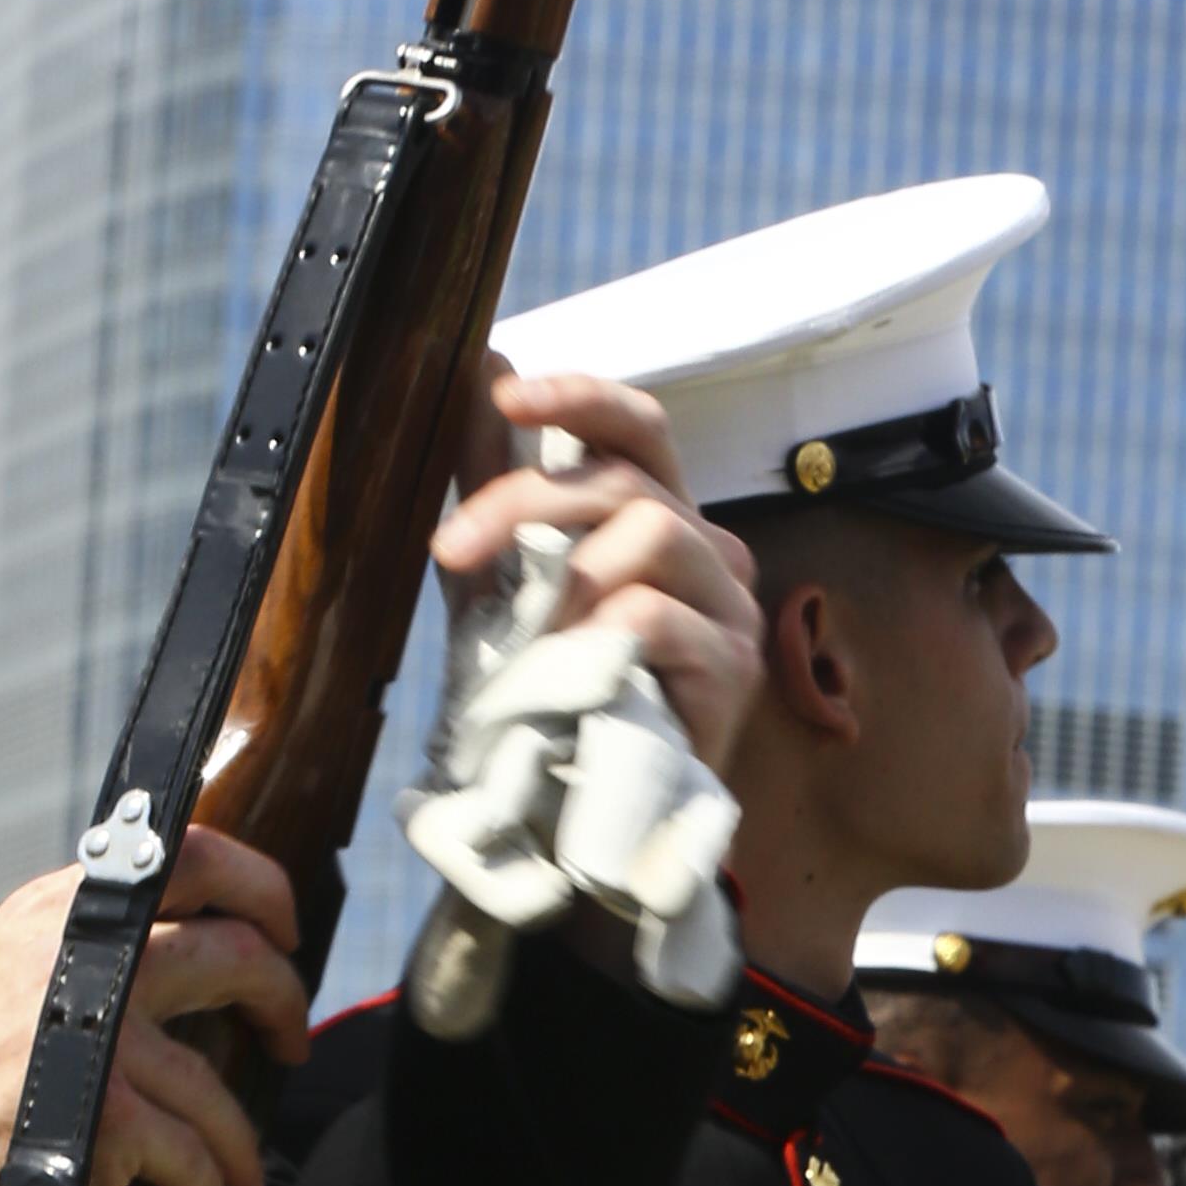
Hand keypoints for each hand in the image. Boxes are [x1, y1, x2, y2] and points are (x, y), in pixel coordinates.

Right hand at [0, 827, 304, 1185]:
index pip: (195, 855)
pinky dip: (201, 1184)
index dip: (262, 888)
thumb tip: (166, 959)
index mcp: (70, 908)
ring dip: (239, 1135)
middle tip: (290, 1039)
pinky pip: (186, 1154)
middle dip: (282, 1002)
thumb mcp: (3, 960)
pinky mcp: (104, 1116)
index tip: (281, 930)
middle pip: (237, 954)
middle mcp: (94, 956)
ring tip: (243, 1168)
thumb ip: (80, 948)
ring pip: (216, 1082)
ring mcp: (104, 1036)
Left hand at [437, 366, 762, 774]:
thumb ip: (500, 482)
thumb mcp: (507, 583)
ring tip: (524, 638)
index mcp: (663, 517)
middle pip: (630, 480)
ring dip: (566, 578)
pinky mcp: (734, 670)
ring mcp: (731, 610)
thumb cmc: (551, 696)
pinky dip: (594, 635)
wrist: (571, 816)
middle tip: (450, 550)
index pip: (640, 425)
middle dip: (527, 499)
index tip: (507, 394)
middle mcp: (711, 550)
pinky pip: (657, 616)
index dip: (580, 396)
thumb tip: (485, 369)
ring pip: (653, 535)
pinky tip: (564, 672)